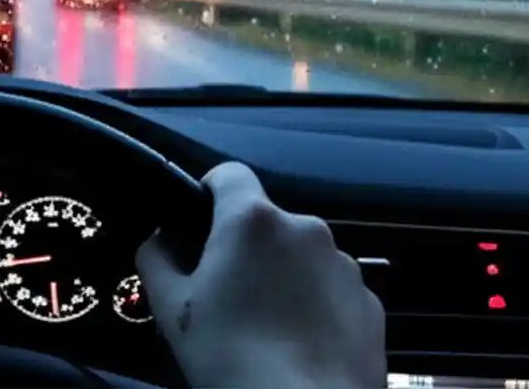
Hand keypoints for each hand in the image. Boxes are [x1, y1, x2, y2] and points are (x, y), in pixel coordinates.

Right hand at [136, 162, 384, 388]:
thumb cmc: (228, 356)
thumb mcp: (170, 307)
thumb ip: (156, 258)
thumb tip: (160, 241)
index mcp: (253, 221)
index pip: (228, 173)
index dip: (209, 193)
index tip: (199, 227)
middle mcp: (306, 229)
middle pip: (265, 222)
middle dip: (245, 248)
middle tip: (225, 294)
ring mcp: (345, 266)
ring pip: (301, 256)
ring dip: (282, 276)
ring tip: (265, 327)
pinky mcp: (371, 302)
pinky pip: (331, 289)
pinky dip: (314, 305)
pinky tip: (298, 344)